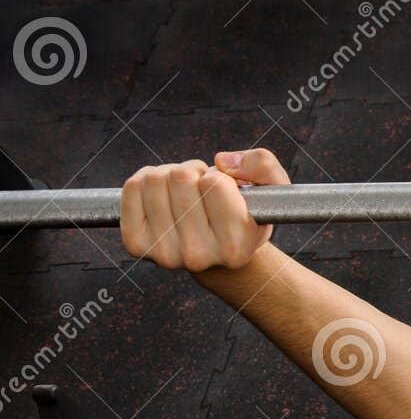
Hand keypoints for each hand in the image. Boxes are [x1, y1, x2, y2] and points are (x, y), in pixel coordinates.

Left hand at [119, 148, 289, 271]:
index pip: (215, 184)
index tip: (225, 192)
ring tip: (184, 193)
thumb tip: (222, 161)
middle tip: (202, 190)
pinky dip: (145, 180)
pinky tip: (162, 195)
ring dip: (170, 175)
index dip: (220, 177)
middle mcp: (198, 256)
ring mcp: (164, 253)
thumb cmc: (245, 216)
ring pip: (154, 179)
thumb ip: (263, 164)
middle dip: (193, 172)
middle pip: (181, 177)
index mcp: (235, 247)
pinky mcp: (137, 245)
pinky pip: (131, 188)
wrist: (219, 256)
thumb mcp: (271, 190)